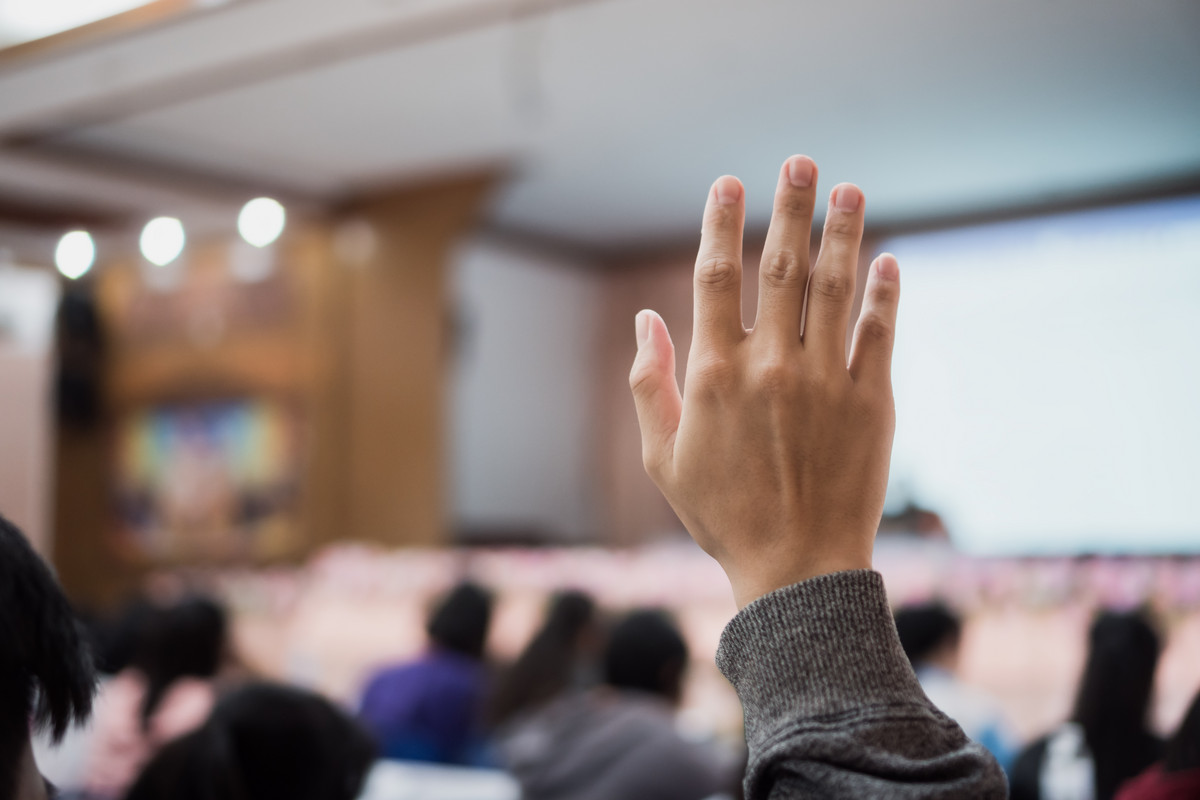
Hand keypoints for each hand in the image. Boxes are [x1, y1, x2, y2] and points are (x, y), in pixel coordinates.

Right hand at [629, 156, 900, 607]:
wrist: (796, 568)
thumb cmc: (721, 514)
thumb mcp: (663, 456)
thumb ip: (649, 383)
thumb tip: (645, 318)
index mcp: (716, 375)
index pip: (716, 277)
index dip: (720, 224)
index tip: (728, 183)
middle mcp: (772, 367)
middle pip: (782, 267)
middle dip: (790, 207)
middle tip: (799, 161)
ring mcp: (827, 382)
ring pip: (836, 289)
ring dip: (844, 233)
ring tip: (850, 189)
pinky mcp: (873, 403)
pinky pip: (881, 335)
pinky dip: (885, 295)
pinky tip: (888, 260)